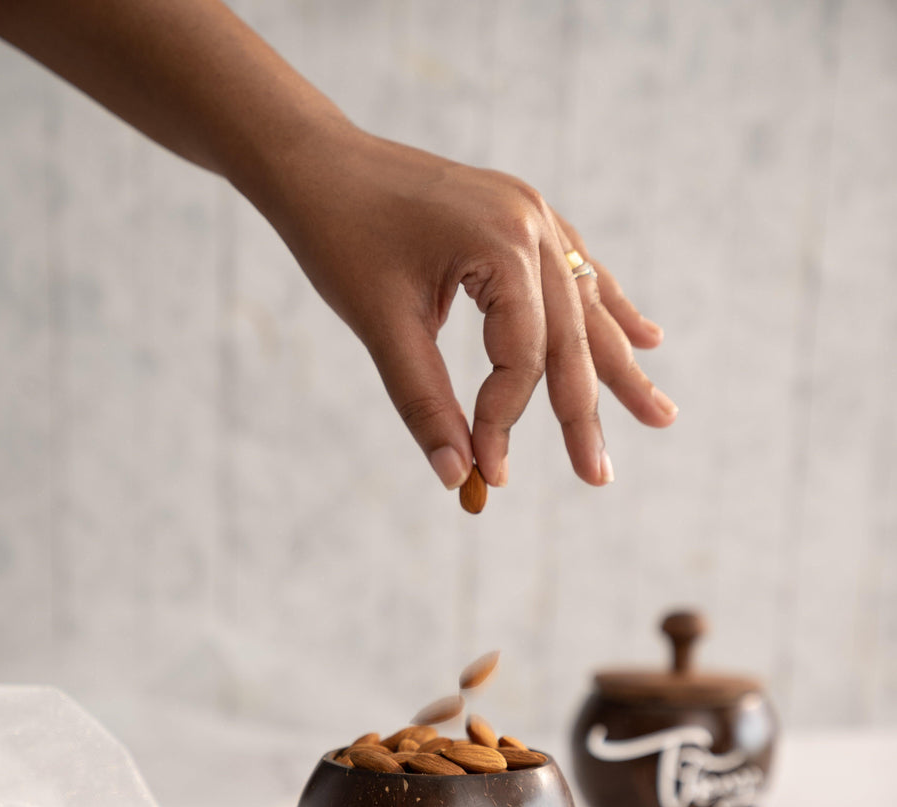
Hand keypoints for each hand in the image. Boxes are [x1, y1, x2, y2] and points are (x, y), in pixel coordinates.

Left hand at [267, 126, 676, 490]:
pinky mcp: (522, 215)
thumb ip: (423, 403)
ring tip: (660, 417)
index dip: (504, 420)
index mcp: (501, 244)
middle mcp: (531, 223)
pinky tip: (647, 339)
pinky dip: (607, 309)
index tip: (486, 471)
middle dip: (584, 413)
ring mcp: (533, 214)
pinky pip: (577, 271)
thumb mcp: (380, 325)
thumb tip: (455, 477)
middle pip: (569, 337)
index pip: (522, 357)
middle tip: (599, 477)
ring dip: (618, 366)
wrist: (316, 160)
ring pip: (585, 306)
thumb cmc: (338, 236)